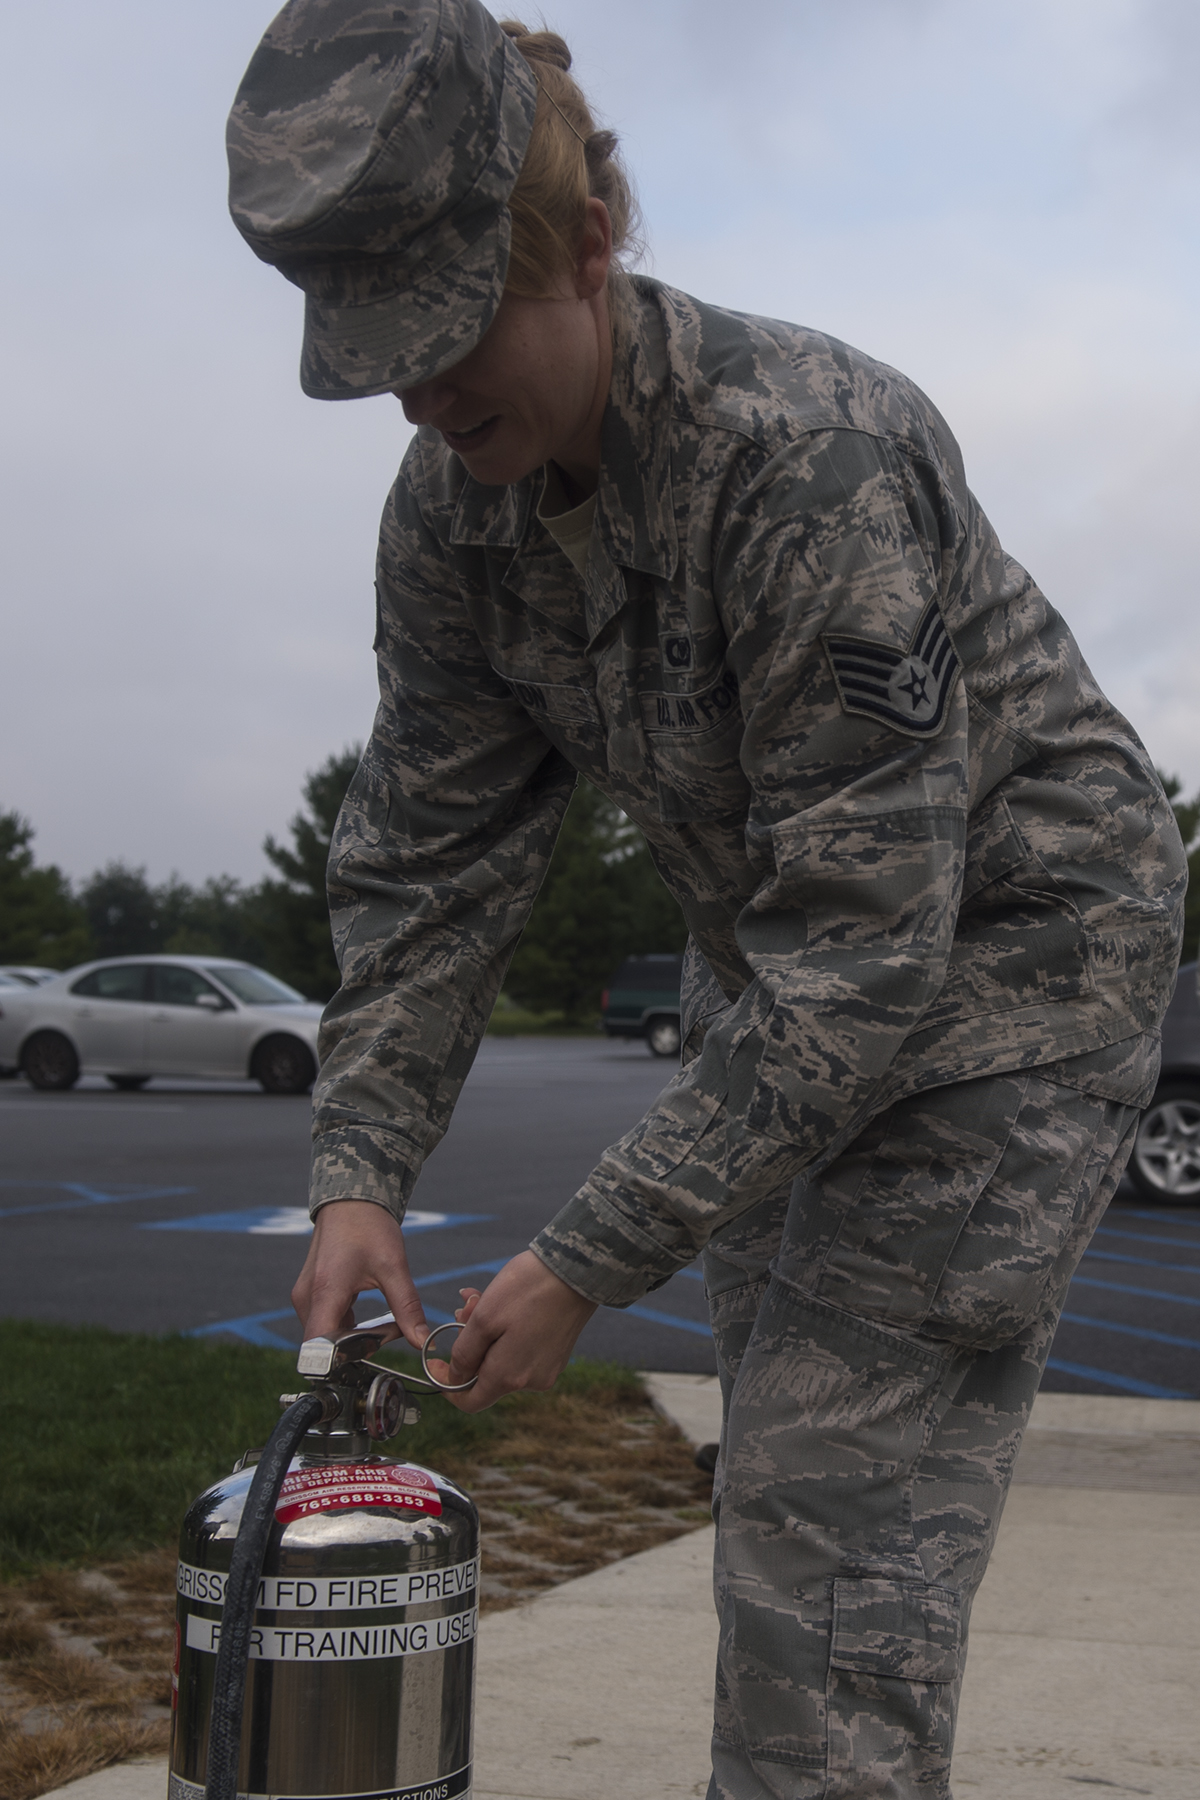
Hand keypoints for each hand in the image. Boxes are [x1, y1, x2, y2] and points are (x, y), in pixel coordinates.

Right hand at [292, 1201, 428, 1349]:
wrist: (352, 1200)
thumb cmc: (369, 1227)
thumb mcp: (394, 1268)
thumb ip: (408, 1308)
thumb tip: (423, 1342)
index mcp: (324, 1292)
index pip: (319, 1349)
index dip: (342, 1362)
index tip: (370, 1358)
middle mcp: (307, 1298)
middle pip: (324, 1346)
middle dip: (355, 1350)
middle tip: (388, 1335)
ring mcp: (306, 1296)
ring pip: (324, 1336)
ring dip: (352, 1339)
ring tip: (383, 1324)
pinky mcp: (310, 1293)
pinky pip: (325, 1323)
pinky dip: (346, 1327)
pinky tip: (368, 1317)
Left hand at [427, 1250, 596, 1412]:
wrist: (578, 1269)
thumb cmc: (527, 1289)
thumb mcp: (484, 1318)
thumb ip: (465, 1354)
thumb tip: (456, 1378)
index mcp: (508, 1377)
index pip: (470, 1402)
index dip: (447, 1384)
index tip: (436, 1361)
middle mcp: (530, 1381)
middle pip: (485, 1377)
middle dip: (469, 1346)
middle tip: (464, 1308)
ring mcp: (547, 1369)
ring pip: (502, 1361)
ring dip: (486, 1334)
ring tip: (482, 1299)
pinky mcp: (557, 1355)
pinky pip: (521, 1352)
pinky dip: (506, 1333)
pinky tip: (505, 1303)